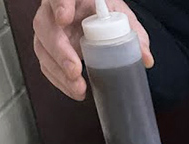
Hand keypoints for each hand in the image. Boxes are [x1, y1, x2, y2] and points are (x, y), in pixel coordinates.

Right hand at [33, 0, 152, 99]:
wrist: (94, 16)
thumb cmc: (104, 13)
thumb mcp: (121, 17)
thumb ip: (134, 33)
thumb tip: (146, 59)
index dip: (60, 5)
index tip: (64, 18)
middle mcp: (54, 11)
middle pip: (45, 26)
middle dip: (59, 51)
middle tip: (74, 70)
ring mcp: (49, 30)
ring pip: (42, 47)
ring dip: (59, 72)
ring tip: (78, 87)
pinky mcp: (48, 48)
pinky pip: (46, 64)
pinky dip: (59, 79)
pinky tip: (73, 90)